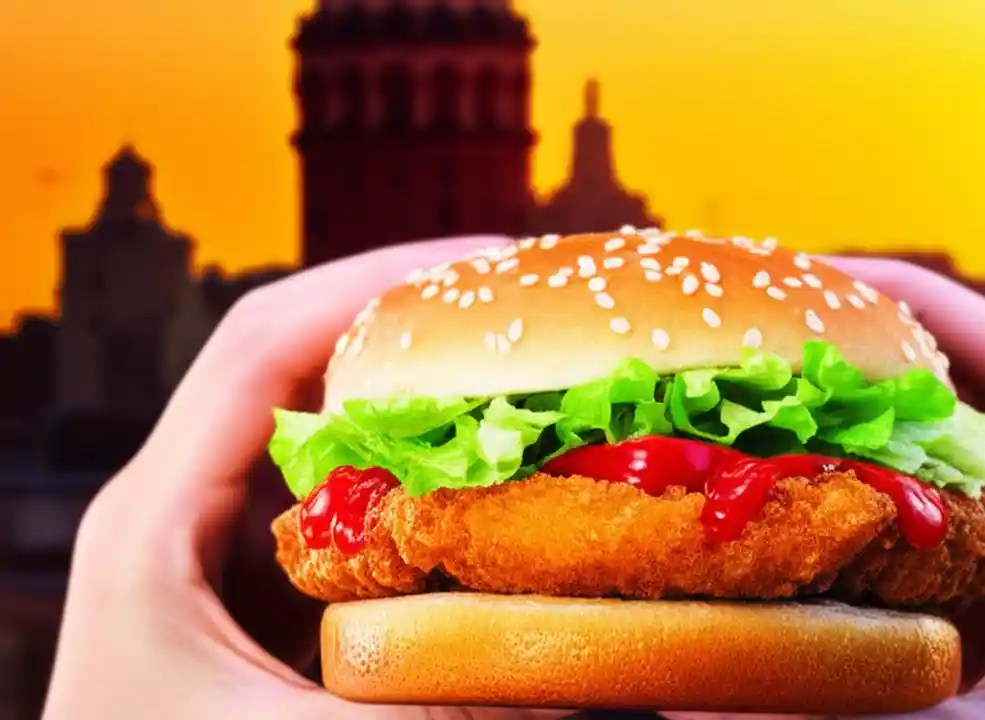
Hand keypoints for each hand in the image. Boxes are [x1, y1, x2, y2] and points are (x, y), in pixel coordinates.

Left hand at [42, 236, 560, 719]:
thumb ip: (442, 698)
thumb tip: (576, 655)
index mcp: (153, 521)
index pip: (259, 348)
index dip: (367, 287)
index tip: (478, 268)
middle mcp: (172, 504)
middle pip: (287, 360)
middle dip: (399, 316)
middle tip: (515, 303)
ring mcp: (203, 535)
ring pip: (306, 418)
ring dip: (399, 382)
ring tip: (500, 363)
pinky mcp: (238, 574)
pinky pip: (321, 486)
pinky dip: (394, 458)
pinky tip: (462, 465)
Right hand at [670, 257, 984, 719]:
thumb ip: (845, 707)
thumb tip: (697, 692)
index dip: (930, 306)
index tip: (828, 275)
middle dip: (891, 334)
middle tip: (782, 311)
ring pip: (968, 439)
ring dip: (885, 396)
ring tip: (786, 372)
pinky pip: (952, 499)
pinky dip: (885, 468)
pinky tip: (815, 472)